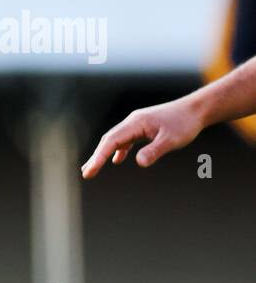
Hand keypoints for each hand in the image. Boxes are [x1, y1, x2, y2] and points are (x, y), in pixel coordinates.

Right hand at [81, 98, 203, 179]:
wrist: (196, 109)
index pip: (111, 141)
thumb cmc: (185, 123)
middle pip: (108, 140)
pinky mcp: (143, 128)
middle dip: (96, 157)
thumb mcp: (172, 139)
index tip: (90, 171)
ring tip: (93, 168)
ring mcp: (137, 124)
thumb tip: (139, 162)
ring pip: (115, 140)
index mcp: (135, 124)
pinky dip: (118, 150)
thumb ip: (154, 151)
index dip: (99, 157)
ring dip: (104, 154)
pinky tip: (117, 160)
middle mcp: (132, 122)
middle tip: (86, 173)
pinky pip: (125, 140)